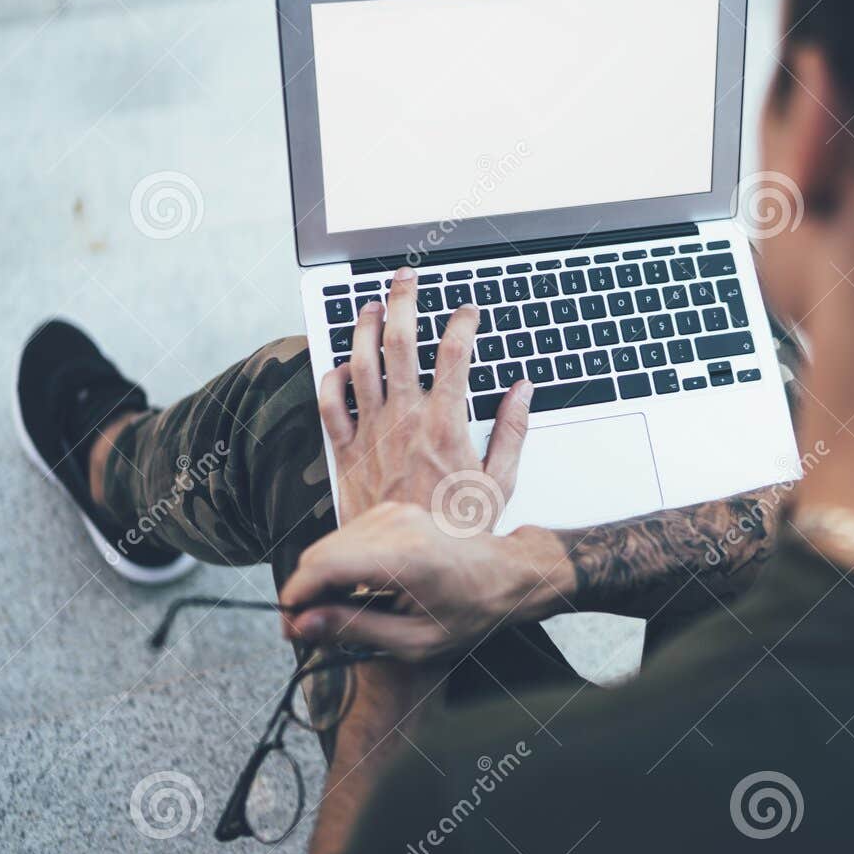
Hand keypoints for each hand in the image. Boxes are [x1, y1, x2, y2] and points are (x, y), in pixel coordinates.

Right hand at [281, 500, 569, 657]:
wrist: (509, 575)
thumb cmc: (473, 610)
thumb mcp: (416, 640)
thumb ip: (356, 629)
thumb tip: (305, 624)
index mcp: (402, 558)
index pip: (322, 568)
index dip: (295, 599)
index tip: (290, 628)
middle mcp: (395, 526)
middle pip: (318, 554)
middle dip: (303, 592)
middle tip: (307, 629)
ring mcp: (395, 513)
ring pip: (328, 544)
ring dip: (320, 579)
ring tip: (333, 614)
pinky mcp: (395, 511)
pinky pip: (347, 536)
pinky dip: (339, 563)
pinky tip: (353, 591)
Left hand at [316, 265, 533, 527]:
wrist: (406, 574)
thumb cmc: (456, 532)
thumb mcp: (500, 483)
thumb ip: (514, 430)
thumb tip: (524, 388)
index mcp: (445, 425)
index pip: (454, 354)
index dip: (462, 322)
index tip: (467, 311)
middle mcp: (404, 422)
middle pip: (399, 342)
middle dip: (402, 301)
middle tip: (405, 279)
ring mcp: (371, 435)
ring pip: (360, 363)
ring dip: (362, 327)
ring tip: (368, 305)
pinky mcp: (346, 453)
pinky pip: (329, 404)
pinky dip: (332, 378)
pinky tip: (340, 364)